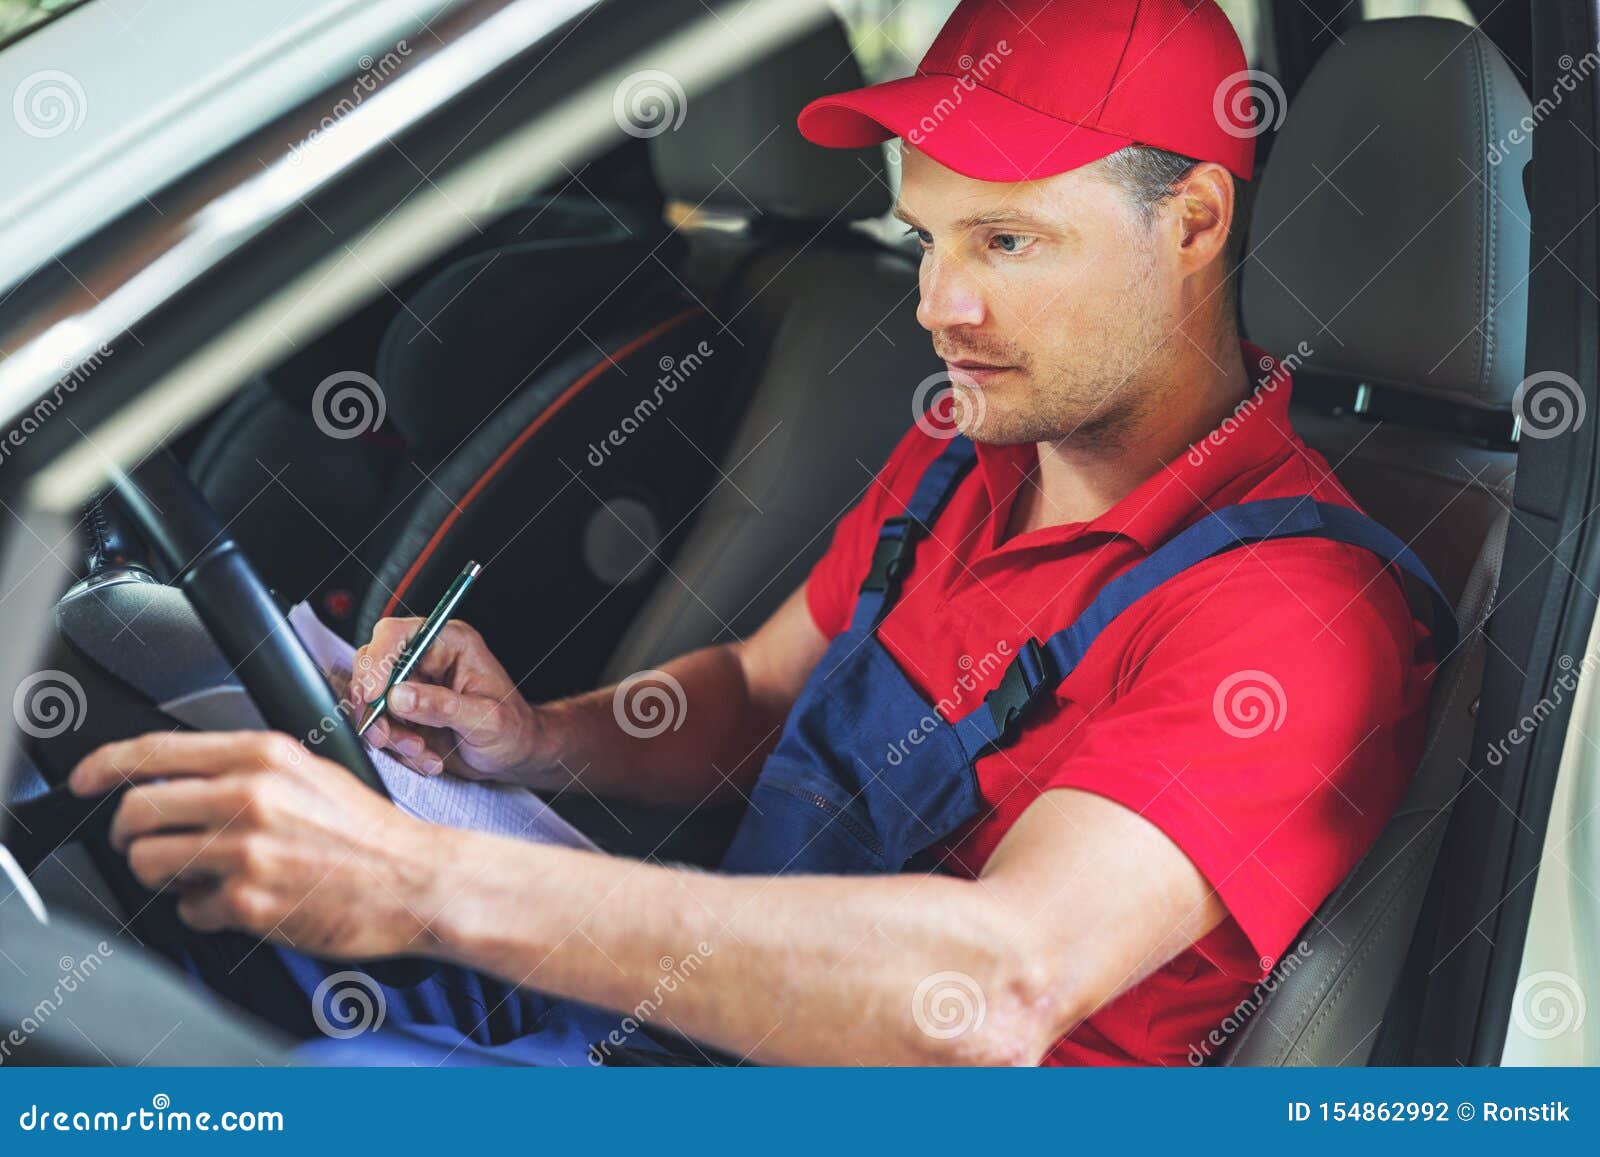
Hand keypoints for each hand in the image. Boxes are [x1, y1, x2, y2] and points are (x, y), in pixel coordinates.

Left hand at [68, 731, 453, 958]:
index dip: (102, 766)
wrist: (417, 879)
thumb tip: (180, 778)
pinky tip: (242, 902)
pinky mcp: (249, 902)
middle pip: (135, 811)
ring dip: (162, 876)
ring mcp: (246, 851)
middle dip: (127, 834)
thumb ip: (247, 769)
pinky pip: (189, 910)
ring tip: (199, 877)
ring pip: (148, 862)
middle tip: (142, 843)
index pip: (153, 750)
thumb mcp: (311, 771)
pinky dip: (207, 912)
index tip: (84, 780)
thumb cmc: (370, 832)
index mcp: (263, 755)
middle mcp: (249, 796)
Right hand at [348, 618, 552, 785]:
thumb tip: (399, 697)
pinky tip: (428, 758)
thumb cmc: (511, 730)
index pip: (397, 634)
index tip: (373, 695)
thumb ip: (443, 707)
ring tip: (423, 751)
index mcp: (450, 644)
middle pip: (372, 668)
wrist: (513, 755)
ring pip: (372, 704)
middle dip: (376, 708)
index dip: (377, 661)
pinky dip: (398, 749)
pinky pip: (381, 728)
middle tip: (388, 736)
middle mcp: (427, 660)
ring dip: (390, 735)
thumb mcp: (485, 719)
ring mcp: (413, 687)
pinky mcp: (405, 713)